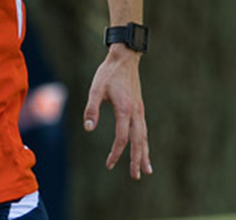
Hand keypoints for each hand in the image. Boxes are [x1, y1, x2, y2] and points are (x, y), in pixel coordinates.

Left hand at [83, 44, 151, 179]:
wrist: (124, 58)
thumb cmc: (108, 73)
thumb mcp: (95, 89)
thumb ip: (91, 109)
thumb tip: (89, 128)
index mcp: (125, 110)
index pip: (122, 138)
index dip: (116, 153)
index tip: (109, 164)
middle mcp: (136, 112)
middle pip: (138, 141)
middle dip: (137, 160)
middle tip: (136, 176)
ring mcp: (140, 110)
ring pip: (144, 137)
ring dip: (144, 154)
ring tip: (147, 170)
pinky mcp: (139, 108)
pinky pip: (143, 130)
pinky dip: (144, 142)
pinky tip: (143, 148)